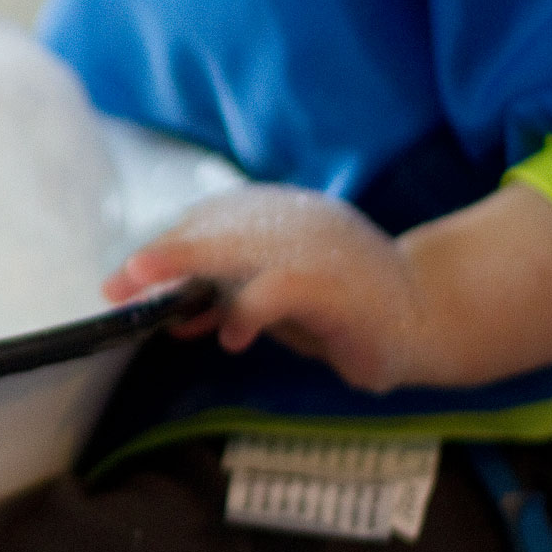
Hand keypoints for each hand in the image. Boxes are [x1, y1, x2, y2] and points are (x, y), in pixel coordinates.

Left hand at [105, 181, 551, 394]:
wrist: (432, 320)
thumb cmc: (346, 311)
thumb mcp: (278, 301)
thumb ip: (228, 298)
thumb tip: (172, 310)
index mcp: (284, 215)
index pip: (211, 220)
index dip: (166, 245)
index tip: (127, 277)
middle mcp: (301, 220)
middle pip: (217, 228)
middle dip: (164, 256)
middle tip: (119, 283)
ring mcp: (324, 247)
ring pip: (243, 249)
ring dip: (190, 270)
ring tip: (151, 297)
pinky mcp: (343, 284)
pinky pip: (285, 288)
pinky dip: (250, 310)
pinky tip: (230, 337)